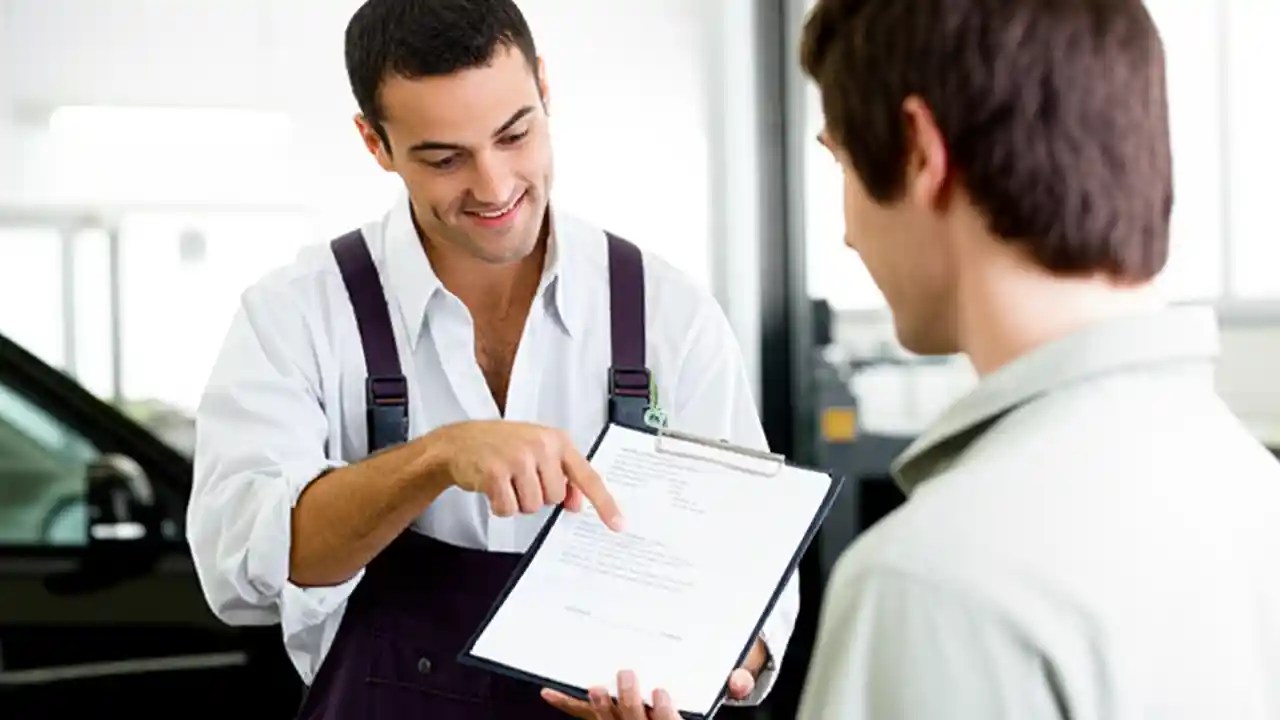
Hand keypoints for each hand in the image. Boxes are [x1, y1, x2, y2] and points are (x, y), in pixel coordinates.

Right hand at [424, 420, 624, 530]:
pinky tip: (492, 487)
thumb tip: (577, 503)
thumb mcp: (537, 451)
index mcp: (556, 440)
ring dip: (518, 502)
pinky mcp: (496, 472)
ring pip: (533, 507)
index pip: (587, 476)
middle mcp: (540, 446)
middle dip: (538, 496)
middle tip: (520, 479)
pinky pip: (509, 509)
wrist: (458, 441)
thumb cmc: (501, 445)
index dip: (604, 503)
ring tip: (505, 481)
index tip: (618, 523)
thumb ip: (561, 473)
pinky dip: (499, 506)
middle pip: (555, 498)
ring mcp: (518, 458)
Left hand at [540, 640, 765, 719]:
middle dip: (629, 704)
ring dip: (599, 708)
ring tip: (594, 687)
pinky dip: (567, 704)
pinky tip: (549, 691)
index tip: (662, 693)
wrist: (684, 698)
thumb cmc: (704, 683)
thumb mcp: (727, 678)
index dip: (666, 715)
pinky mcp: (607, 717)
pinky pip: (585, 716)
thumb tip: (740, 682)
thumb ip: (738, 679)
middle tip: (627, 677)